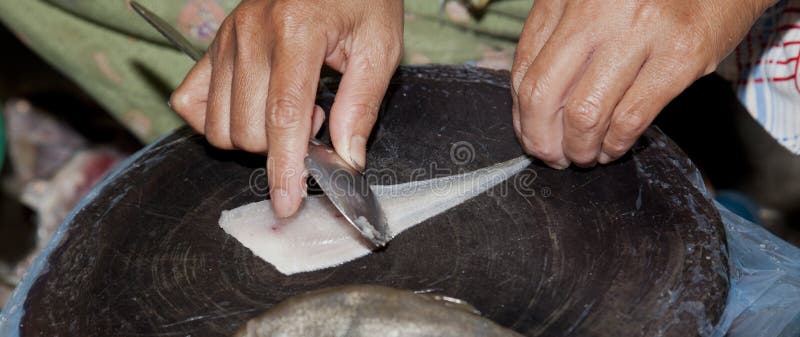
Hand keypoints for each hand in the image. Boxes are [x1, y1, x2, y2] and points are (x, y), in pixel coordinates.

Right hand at [170, 0, 402, 216]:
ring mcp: (226, 37)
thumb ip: (362, 104)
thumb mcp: (380, 45)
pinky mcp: (214, 43)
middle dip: (282, 146)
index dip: (285, 167)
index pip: (283, 116)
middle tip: (317, 117)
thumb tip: (346, 160)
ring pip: (219, 125)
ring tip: (291, 105)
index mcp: (296, 30)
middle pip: (248, 129)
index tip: (287, 203)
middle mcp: (251, 32)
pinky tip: (252, 109)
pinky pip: (191, 102)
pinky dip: (217, 121)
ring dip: (255, 135)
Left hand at [511, 0, 773, 167]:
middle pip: (544, 95)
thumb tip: (528, 107)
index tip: (529, 135)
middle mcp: (596, 10)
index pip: (524, 70)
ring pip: (585, 114)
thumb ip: (554, 41)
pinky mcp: (681, 55)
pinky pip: (631, 119)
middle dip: (541, 139)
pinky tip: (613, 148)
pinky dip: (615, 145)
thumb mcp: (588, 4)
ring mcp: (640, 31)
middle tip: (551, 156)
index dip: (521, 115)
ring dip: (579, 149)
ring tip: (584, 156)